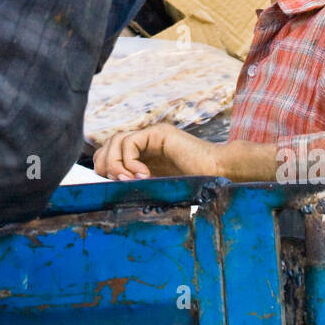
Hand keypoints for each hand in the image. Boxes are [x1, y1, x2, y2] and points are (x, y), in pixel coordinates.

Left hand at [93, 123, 222, 180]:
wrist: (220, 174)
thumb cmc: (194, 185)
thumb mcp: (156, 187)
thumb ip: (137, 186)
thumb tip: (108, 191)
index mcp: (143, 155)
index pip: (110, 154)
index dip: (105, 168)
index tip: (110, 187)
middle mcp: (145, 142)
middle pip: (109, 144)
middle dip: (105, 164)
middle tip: (115, 183)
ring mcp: (152, 135)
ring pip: (117, 140)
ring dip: (116, 164)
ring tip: (129, 181)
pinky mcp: (159, 133)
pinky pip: (131, 142)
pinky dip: (129, 161)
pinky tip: (143, 175)